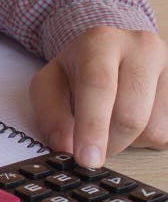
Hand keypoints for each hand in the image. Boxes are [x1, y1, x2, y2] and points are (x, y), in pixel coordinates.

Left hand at [30, 27, 167, 167]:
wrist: (110, 53)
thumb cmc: (76, 72)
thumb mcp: (48, 86)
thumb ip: (51, 115)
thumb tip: (65, 146)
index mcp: (100, 42)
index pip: (99, 85)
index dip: (92, 126)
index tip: (87, 159)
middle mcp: (141, 47)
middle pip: (130, 114)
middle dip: (108, 144)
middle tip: (92, 151)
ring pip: (153, 128)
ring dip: (129, 142)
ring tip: (112, 123)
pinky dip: (147, 139)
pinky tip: (133, 121)